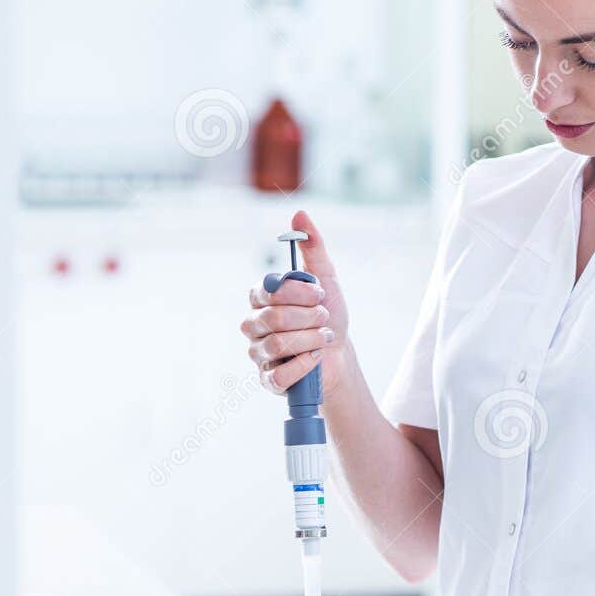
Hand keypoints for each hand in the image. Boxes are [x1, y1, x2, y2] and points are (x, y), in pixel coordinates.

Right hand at [241, 208, 353, 397]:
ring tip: (324, 337)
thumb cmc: (328, 316)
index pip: (268, 290)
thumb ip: (312, 247)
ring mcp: (258, 353)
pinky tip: (316, 357)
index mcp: (261, 299)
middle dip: (309, 318)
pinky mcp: (268, 381)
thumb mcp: (325, 278)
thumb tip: (300, 214)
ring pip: (277, 345)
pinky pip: (279, 375)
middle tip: (324, 318)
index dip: (298, 293)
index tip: (319, 294)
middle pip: (273, 318)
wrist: (341, 354)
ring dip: (311, 339)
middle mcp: (253, 325)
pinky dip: (304, 365)